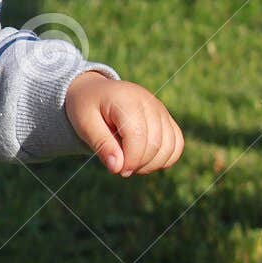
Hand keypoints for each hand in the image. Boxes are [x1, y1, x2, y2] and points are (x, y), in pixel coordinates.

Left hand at [64, 72, 183, 176]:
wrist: (95, 92)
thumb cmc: (87, 108)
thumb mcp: (84, 124)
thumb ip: (101, 144)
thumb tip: (117, 168)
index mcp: (127, 100)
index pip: (138, 136)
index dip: (130, 160)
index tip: (117, 170)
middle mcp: (149, 102)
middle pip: (156, 144)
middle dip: (138, 164)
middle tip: (120, 167)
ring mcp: (161, 110)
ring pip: (170, 147)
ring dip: (152, 164)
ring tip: (132, 164)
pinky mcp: (166, 119)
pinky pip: (177, 144)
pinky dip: (164, 158)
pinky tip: (145, 161)